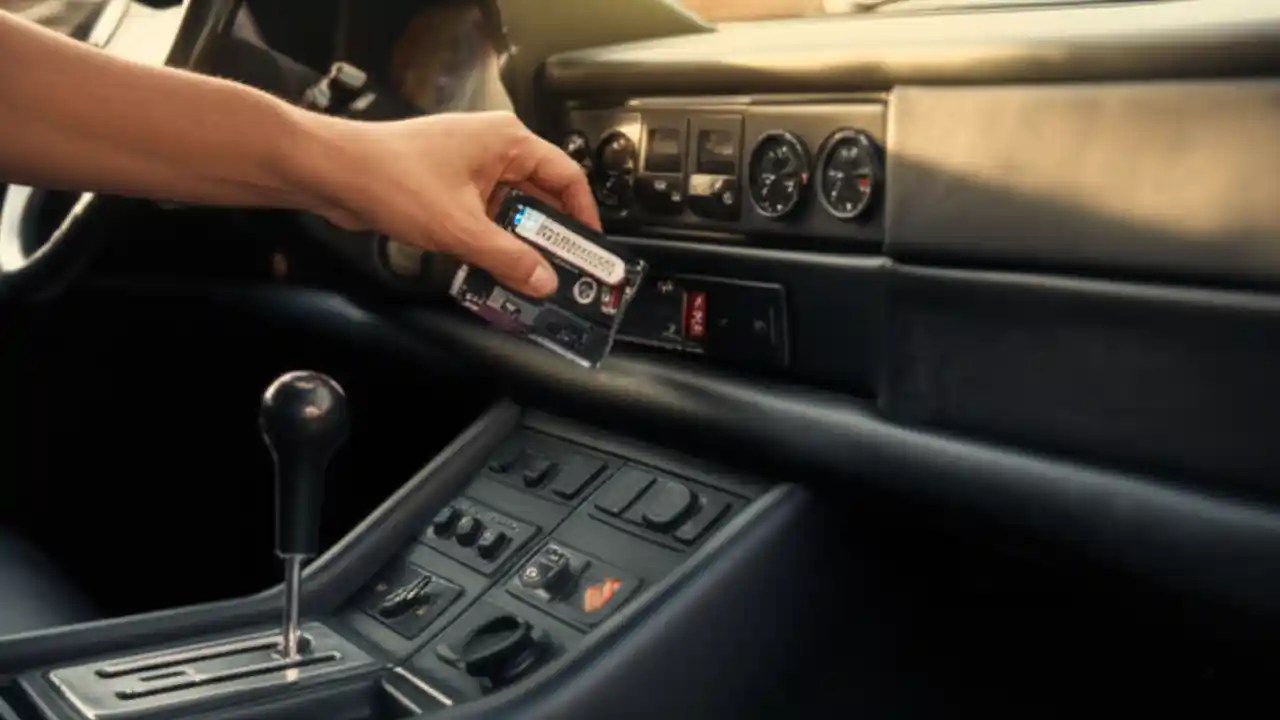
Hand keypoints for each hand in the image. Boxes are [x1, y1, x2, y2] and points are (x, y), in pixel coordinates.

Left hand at [297, 111, 599, 296]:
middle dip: (549, 237)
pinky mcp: (448, 185)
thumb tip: (544, 281)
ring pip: (511, 210)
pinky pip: (484, 215)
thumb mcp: (460, 228)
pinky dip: (491, 241)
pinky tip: (493, 270)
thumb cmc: (392, 179)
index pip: (567, 177)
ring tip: (527, 279)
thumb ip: (508, 258)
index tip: (590, 251)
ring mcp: (469, 166)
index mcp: (508, 142)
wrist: (332, 172)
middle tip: (562, 274)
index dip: (584, 216)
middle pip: (541, 196)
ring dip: (517, 244)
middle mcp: (493, 148)